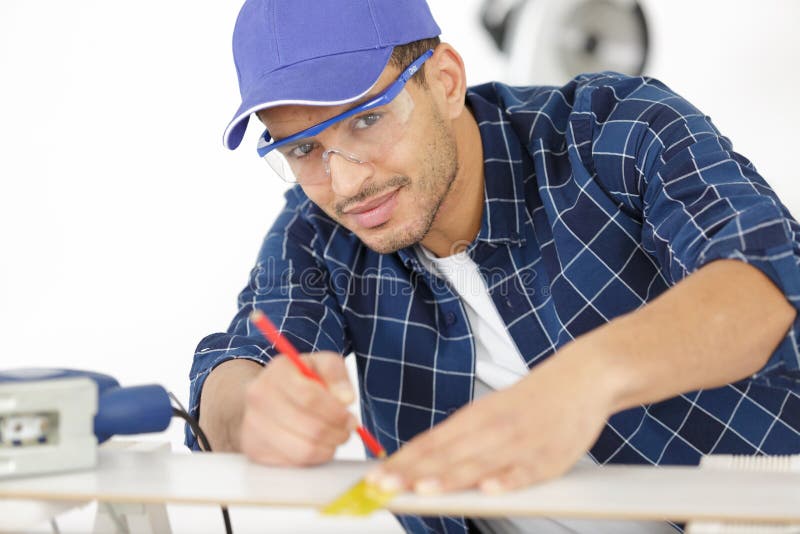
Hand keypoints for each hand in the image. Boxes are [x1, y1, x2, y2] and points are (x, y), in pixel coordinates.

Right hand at [239, 351, 357, 465]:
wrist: (265, 396)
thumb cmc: (299, 380)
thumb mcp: (320, 364)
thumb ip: (336, 373)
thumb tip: (346, 398)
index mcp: (278, 371)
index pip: (310, 398)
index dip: (336, 412)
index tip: (349, 417)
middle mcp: (259, 396)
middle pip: (310, 427)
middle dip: (337, 432)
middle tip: (347, 430)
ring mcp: (253, 424)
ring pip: (304, 450)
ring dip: (329, 448)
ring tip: (335, 438)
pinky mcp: (255, 449)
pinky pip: (294, 463)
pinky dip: (314, 458)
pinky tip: (317, 445)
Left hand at [366, 352, 611, 493]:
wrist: (581, 378)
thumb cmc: (531, 401)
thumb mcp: (489, 411)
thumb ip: (459, 437)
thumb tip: (419, 459)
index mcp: (476, 417)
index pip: (431, 443)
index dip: (402, 461)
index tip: (374, 477)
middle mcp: (493, 429)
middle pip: (447, 455)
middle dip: (411, 473)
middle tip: (382, 487)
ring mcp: (520, 444)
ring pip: (479, 464)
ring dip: (449, 478)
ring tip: (421, 490)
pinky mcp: (549, 458)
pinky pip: (525, 472)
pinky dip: (507, 480)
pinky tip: (489, 490)